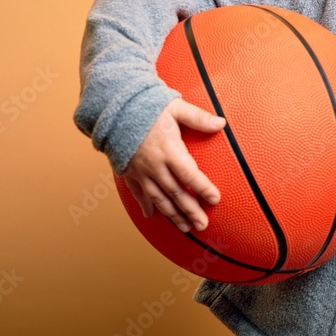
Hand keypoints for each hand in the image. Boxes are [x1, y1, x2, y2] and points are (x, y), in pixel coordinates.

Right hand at [121, 97, 225, 231]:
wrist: (114, 109)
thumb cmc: (148, 106)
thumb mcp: (176, 107)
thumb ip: (199, 118)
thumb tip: (222, 123)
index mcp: (169, 150)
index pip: (190, 174)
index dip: (203, 188)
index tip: (215, 199)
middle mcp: (155, 165)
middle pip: (176, 193)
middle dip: (190, 211)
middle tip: (203, 225)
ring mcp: (141, 171)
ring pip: (159, 198)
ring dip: (172, 215)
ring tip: (185, 228)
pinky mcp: (129, 172)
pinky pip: (138, 193)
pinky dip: (145, 205)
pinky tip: (151, 216)